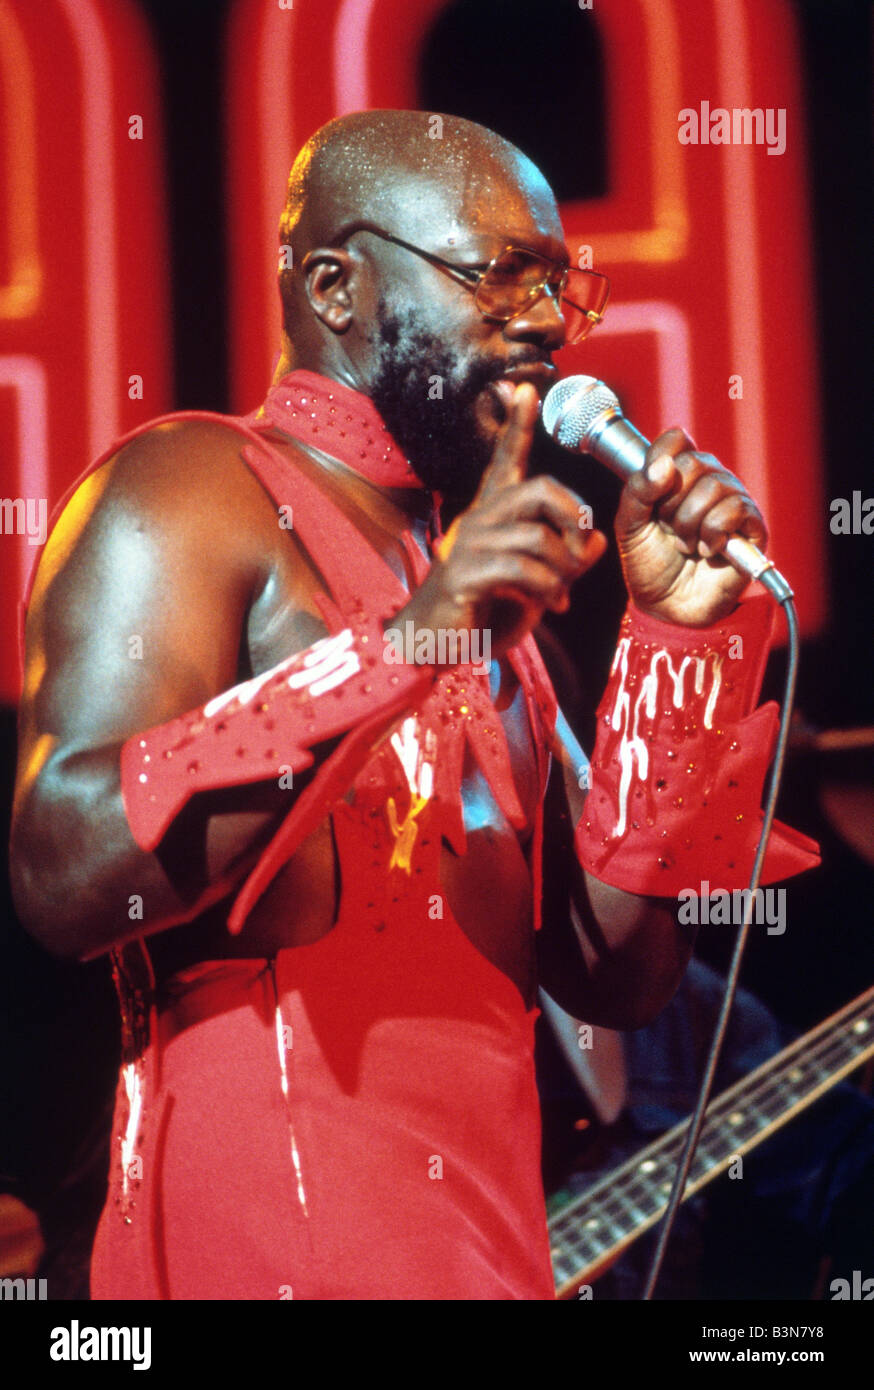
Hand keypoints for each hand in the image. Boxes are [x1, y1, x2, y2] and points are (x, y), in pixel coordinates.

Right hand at [400, 384, 606, 658]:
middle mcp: (476, 521)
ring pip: (537, 537)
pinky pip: (523, 570)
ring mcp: (466, 546)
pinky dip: (548, 590)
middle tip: (582, 549)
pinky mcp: (462, 574)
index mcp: (488, 517)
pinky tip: (551, 607)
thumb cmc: (482, 616)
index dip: (516, 426)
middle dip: (574, 516)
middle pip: (539, 490)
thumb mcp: (534, 586)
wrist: (433, 648)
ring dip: (563, 570)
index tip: (525, 389)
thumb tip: (595, 542)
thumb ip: (562, 561)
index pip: (504, 462)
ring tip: (562, 596)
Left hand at [615, 428, 767, 625]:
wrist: (665, 605)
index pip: (676, 440)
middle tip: (668, 529)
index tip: (651, 495)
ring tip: (686, 544)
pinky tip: (707, 550)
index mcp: (679, 474)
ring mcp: (732, 501)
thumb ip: (638, 490)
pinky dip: (713, 532)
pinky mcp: (752, 527)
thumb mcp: (630, 525)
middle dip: (671, 503)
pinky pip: (736, 508)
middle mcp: (709, 481)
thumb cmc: (649, 563)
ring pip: (715, 485)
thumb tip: (664, 464)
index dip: (660, 461)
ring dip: (690, 523)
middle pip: (693, 462)